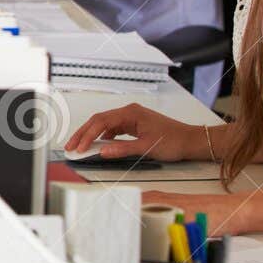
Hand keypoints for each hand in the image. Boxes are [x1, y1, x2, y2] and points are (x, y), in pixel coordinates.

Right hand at [65, 104, 205, 161]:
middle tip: (71, 146)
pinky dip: (103, 136)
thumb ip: (122, 149)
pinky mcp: (133, 124)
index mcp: (130, 113)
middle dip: (83, 133)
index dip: (87, 135)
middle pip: (99, 120)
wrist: (191, 140)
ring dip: (91, 134)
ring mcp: (131, 117)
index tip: (78, 148)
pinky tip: (99, 144)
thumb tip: (101, 151)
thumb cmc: (173, 141)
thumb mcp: (146, 147)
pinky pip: (113, 128)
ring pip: (104, 124)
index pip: (101, 122)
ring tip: (80, 146)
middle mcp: (128, 112)